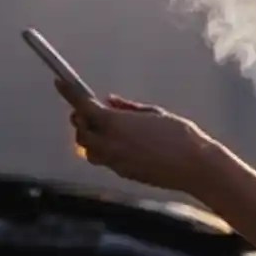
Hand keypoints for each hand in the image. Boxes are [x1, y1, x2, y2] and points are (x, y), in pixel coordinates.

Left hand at [54, 81, 219, 194]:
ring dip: (90, 137)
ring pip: (89, 150)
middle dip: (81, 119)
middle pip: (81, 131)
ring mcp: (116, 162)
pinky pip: (105, 160)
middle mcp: (110, 144)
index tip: (60, 82)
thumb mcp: (154, 113)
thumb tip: (109, 102)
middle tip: (88, 108)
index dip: (69, 93)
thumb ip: (127, 108)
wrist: (195, 166)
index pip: (83, 106)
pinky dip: (105, 149)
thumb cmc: (180, 135)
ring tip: (104, 128)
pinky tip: (121, 142)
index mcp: (116, 124)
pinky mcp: (124, 173)